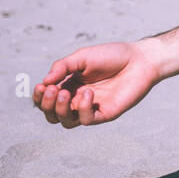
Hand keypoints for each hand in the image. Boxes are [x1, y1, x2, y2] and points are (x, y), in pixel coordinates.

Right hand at [32, 41, 159, 127]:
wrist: (140, 59)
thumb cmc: (112, 56)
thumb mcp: (82, 57)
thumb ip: (62, 67)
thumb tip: (44, 81)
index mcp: (69, 86)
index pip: (46, 99)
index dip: (38, 97)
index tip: (40, 85)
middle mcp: (77, 100)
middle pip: (52, 115)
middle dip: (46, 104)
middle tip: (53, 90)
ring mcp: (91, 108)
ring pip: (66, 122)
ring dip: (60, 109)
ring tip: (67, 92)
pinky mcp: (105, 113)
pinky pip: (87, 120)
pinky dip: (83, 109)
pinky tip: (89, 93)